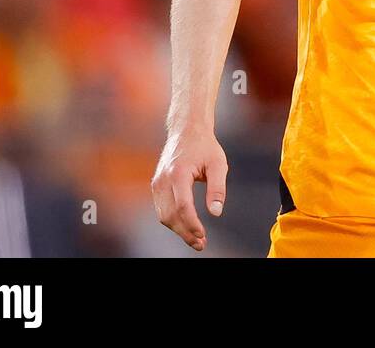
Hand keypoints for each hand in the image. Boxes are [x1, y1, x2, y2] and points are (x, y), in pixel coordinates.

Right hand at [150, 128, 227, 251]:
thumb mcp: (218, 164)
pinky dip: (173, 220)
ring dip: (178, 230)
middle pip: (171, 215)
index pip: (183, 206)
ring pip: (164, 215)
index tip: (203, 235)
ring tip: (196, 239)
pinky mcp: (156, 185)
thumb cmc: (205, 146)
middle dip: (185, 232)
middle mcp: (163, 180)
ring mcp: (157, 183)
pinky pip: (162, 209)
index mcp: (178, 173)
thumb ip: (218, 189)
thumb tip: (216, 212)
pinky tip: (186, 226)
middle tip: (200, 244)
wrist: (186, 130)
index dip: (192, 224)